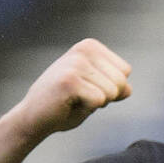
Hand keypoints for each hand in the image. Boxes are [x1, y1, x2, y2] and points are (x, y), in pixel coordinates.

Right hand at [10, 38, 131, 139]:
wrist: (34, 116)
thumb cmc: (65, 104)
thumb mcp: (95, 92)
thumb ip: (114, 88)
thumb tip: (128, 89)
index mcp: (90, 46)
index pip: (125, 71)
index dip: (111, 88)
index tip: (87, 88)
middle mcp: (83, 49)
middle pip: (121, 82)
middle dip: (106, 97)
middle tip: (80, 96)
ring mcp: (76, 63)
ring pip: (112, 92)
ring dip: (95, 103)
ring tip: (74, 99)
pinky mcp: (70, 81)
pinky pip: (100, 101)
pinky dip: (87, 109)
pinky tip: (68, 104)